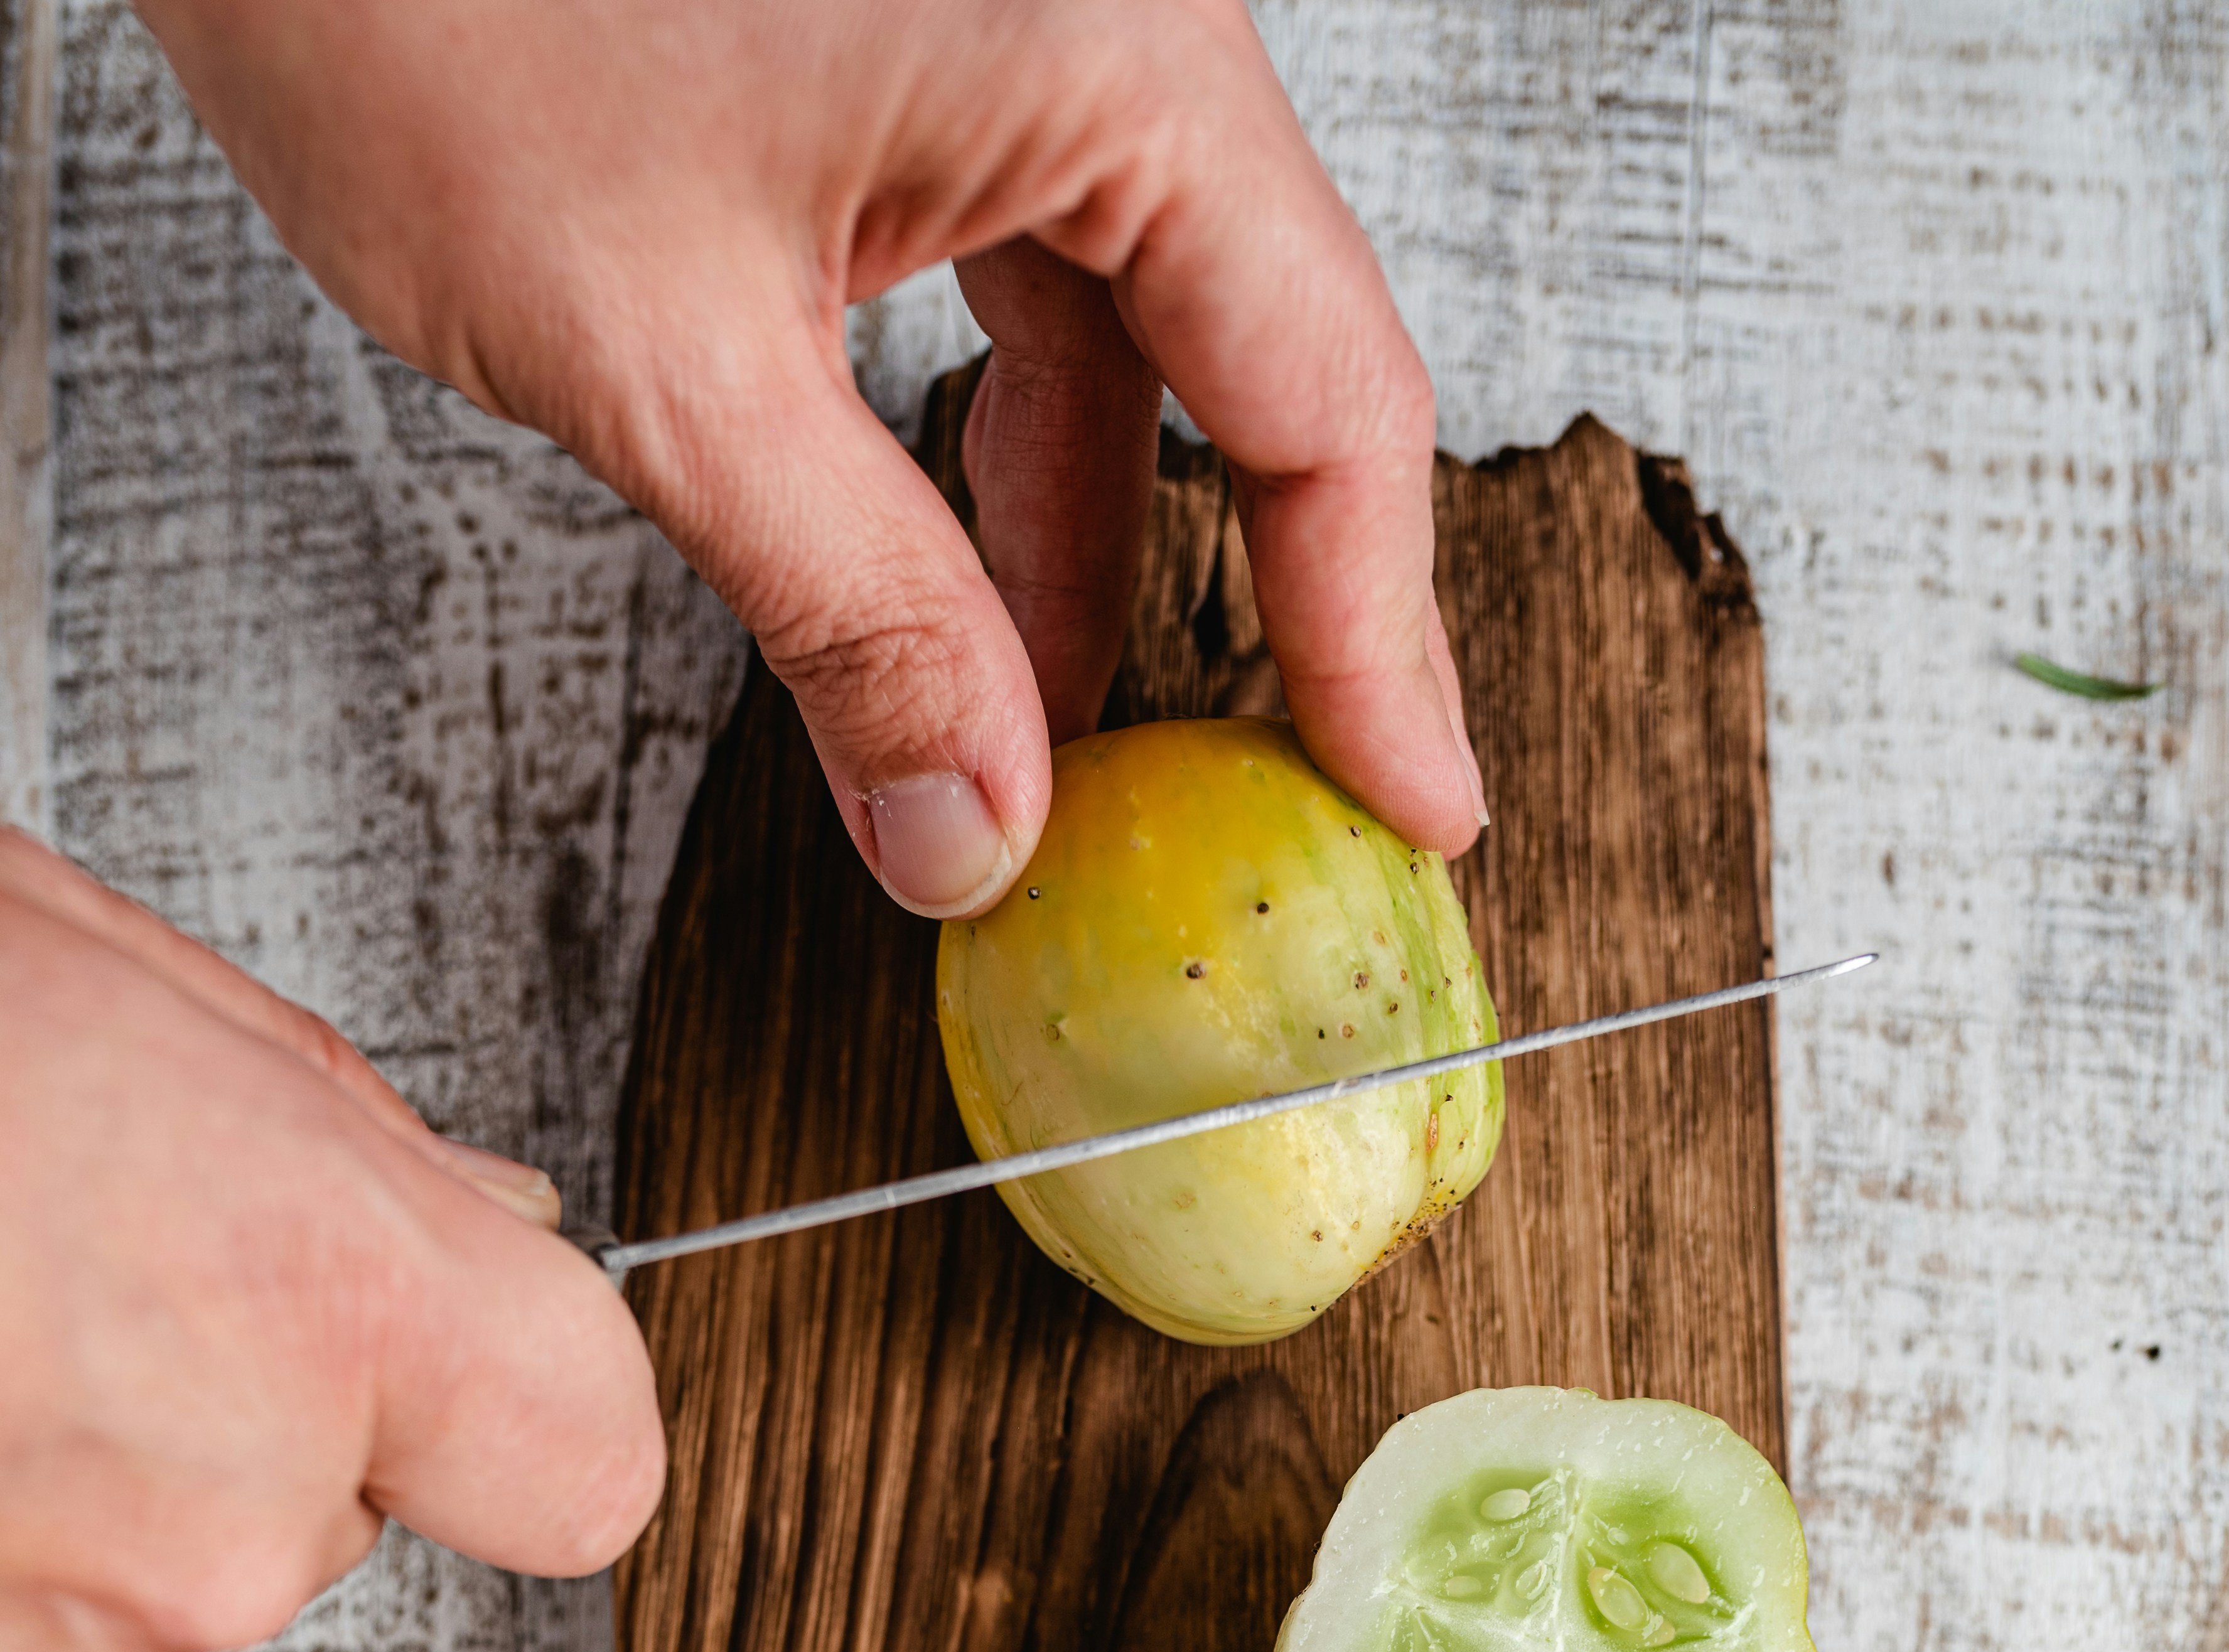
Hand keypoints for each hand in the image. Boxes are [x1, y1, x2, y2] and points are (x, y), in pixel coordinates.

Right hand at [0, 833, 662, 1651]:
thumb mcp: (114, 980)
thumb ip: (335, 1143)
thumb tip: (475, 1233)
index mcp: (307, 1303)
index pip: (582, 1454)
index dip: (517, 1399)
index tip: (460, 1349)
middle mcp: (213, 1525)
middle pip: (337, 1511)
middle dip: (235, 1395)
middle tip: (54, 1246)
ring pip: (155, 1594)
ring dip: (68, 1486)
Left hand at [131, 0, 1484, 915]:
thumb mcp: (655, 359)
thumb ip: (852, 616)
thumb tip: (974, 830)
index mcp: (1104, 45)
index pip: (1326, 401)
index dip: (1375, 641)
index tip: (1411, 811)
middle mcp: (1098, 3)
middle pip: (1256, 358)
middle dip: (1224, 610)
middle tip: (1229, 819)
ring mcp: (1011, 0)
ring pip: (1127, 318)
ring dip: (1079, 538)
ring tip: (1026, 739)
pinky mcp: (913, 13)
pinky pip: (1021, 245)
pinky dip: (990, 425)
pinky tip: (941, 577)